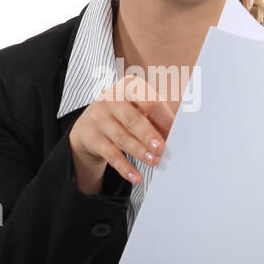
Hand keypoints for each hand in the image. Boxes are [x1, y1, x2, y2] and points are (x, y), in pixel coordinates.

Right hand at [68, 74, 175, 195]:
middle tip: (161, 148)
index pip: (149, 101)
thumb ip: (155, 118)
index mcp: (128, 87)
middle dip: (148, 135)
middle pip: (133, 119)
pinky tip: (136, 176)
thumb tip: (174, 134)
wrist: (88, 125)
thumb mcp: (137, 109)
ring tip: (154, 161)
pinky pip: (111, 155)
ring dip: (139, 151)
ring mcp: (98, 118)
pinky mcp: (91, 137)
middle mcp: (110, 98)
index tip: (175, 132)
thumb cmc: (122, 115)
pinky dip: (125, 167)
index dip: (164, 118)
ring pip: (122, 137)